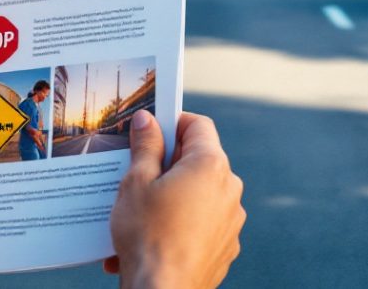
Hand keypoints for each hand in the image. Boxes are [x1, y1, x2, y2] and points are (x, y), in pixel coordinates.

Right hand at [106, 111, 244, 287]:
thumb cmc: (147, 236)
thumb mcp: (136, 183)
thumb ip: (146, 147)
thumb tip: (148, 121)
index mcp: (211, 165)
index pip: (198, 125)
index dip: (172, 122)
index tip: (150, 131)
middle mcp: (230, 188)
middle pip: (199, 161)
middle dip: (168, 164)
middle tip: (137, 176)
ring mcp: (231, 219)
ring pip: (199, 194)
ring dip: (172, 198)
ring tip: (139, 216)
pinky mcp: (226, 245)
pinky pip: (202, 223)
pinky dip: (181, 224)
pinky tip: (152, 239)